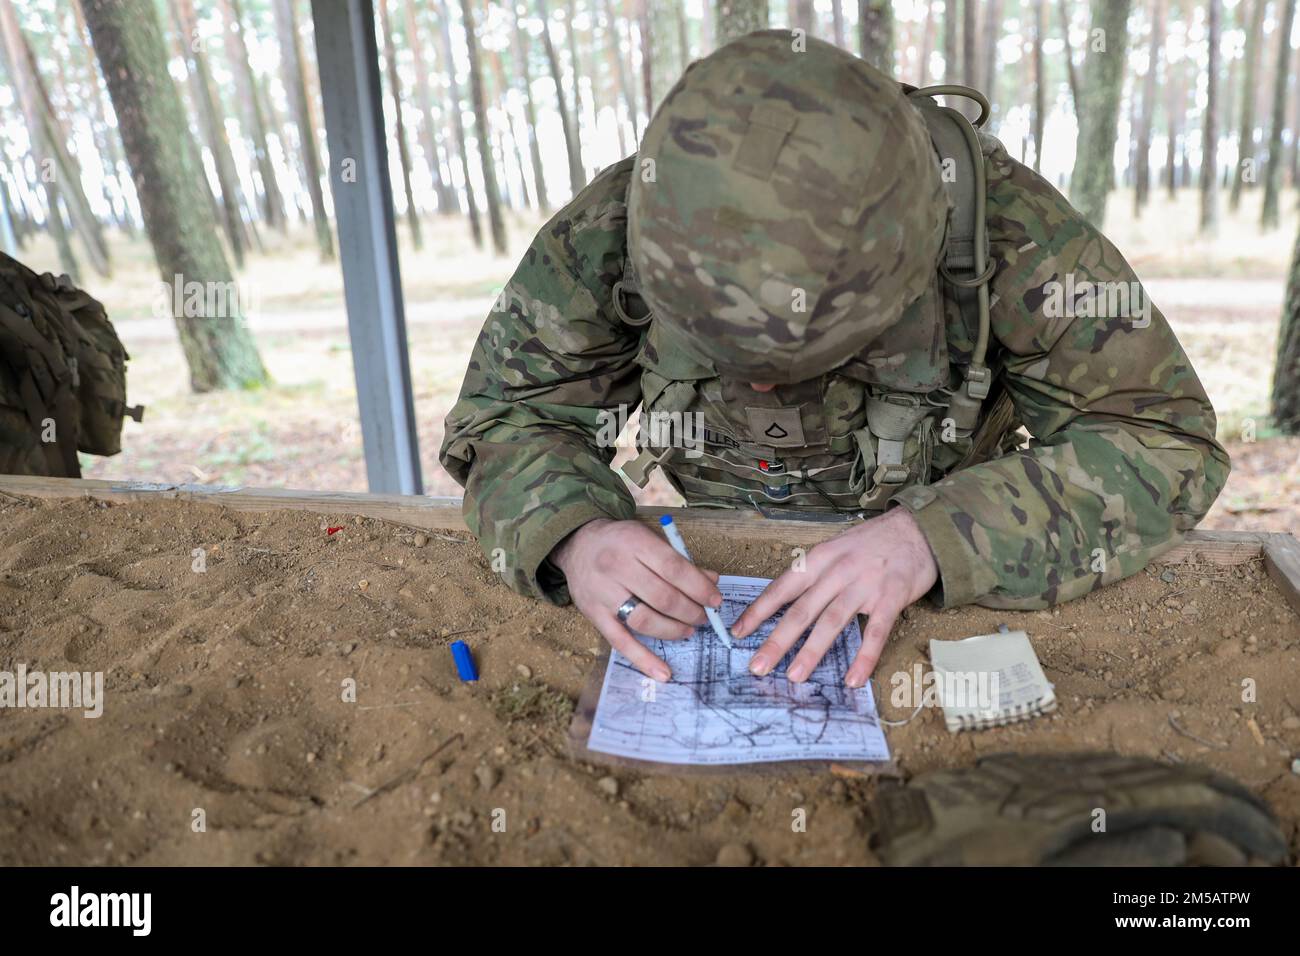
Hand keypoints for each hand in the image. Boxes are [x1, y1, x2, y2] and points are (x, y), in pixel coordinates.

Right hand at [551, 518, 721, 681]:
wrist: (578, 544)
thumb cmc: (620, 541)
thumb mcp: (648, 538)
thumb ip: (679, 560)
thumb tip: (712, 582)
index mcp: (635, 543)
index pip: (674, 569)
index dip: (699, 588)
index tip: (715, 600)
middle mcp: (617, 567)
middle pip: (662, 597)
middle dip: (690, 612)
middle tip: (704, 617)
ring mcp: (604, 594)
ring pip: (644, 621)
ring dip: (673, 630)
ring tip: (688, 630)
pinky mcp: (595, 615)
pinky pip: (620, 642)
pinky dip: (643, 659)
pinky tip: (663, 673)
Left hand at [731, 507, 937, 687]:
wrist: (918, 529)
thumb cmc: (872, 543)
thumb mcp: (835, 548)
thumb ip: (814, 574)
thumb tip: (785, 603)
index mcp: (819, 558)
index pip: (782, 588)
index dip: (758, 611)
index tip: (738, 632)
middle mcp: (838, 571)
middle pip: (801, 610)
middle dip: (776, 640)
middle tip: (757, 666)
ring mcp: (865, 585)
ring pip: (831, 623)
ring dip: (811, 652)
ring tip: (793, 676)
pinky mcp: (891, 598)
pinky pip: (875, 634)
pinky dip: (863, 658)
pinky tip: (852, 679)